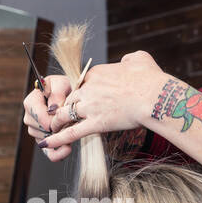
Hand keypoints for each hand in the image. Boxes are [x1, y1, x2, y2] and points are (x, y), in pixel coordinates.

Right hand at [22, 74, 72, 161]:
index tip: (61, 117)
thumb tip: (53, 108)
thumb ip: (57, 93)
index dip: (50, 119)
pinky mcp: (44, 141)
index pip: (37, 115)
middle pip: (40, 129)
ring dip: (59, 137)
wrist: (68, 96)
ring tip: (72, 130)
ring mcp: (35, 131)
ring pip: (45, 140)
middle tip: (71, 123)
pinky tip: (67, 149)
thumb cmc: (63, 88)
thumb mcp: (61, 84)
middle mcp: (30, 118)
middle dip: (56, 128)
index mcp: (31, 102)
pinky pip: (49, 153)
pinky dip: (58, 154)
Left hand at [37, 51, 166, 159]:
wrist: (154, 96)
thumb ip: (129, 59)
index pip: (81, 83)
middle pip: (69, 98)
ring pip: (64, 114)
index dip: (80, 93)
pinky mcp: (95, 124)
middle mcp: (89, 89)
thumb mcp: (139, 59)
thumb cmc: (150, 79)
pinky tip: (47, 143)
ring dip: (56, 122)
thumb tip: (127, 61)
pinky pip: (71, 133)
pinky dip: (56, 139)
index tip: (81, 99)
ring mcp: (90, 107)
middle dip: (64, 107)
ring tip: (52, 128)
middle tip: (61, 115)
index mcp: (96, 73)